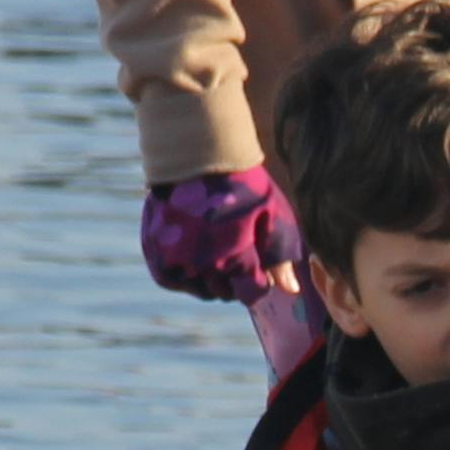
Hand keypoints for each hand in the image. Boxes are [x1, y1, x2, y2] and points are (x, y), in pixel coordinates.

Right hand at [141, 168, 304, 303]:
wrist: (195, 156)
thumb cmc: (241, 186)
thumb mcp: (271, 217)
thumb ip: (280, 258)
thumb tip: (292, 291)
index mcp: (238, 260)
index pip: (252, 293)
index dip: (259, 280)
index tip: (257, 263)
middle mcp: (205, 267)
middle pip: (226, 293)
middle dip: (235, 278)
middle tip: (235, 251)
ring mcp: (178, 262)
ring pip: (200, 289)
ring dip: (209, 278)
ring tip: (214, 249)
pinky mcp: (157, 256)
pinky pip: (174, 280)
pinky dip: (184, 273)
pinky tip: (193, 252)